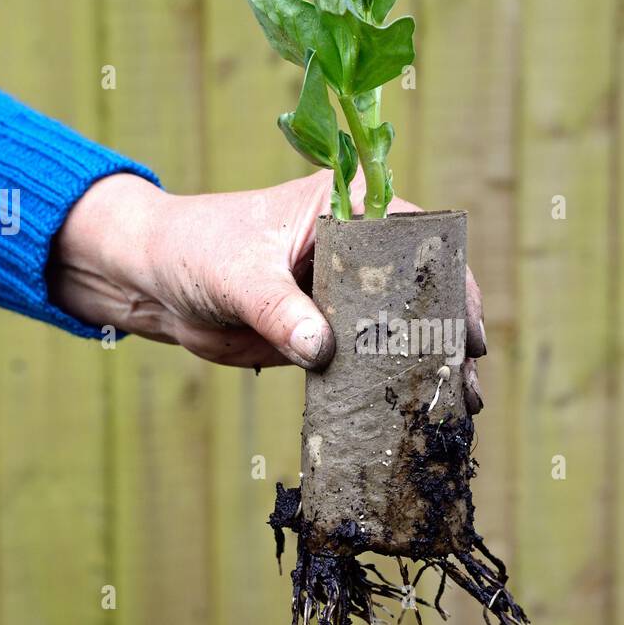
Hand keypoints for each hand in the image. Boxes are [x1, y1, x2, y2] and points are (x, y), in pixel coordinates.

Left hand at [47, 171, 485, 408]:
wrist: (157, 284)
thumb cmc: (196, 250)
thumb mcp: (239, 274)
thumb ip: (279, 309)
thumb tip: (320, 349)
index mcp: (350, 208)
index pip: (419, 239)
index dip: (448, 281)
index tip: (464, 327)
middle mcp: (360, 249)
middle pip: (421, 291)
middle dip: (447, 335)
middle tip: (466, 381)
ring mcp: (349, 295)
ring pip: (402, 331)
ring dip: (426, 369)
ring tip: (457, 410)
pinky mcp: (331, 335)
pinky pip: (369, 362)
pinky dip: (388, 387)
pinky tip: (415, 416)